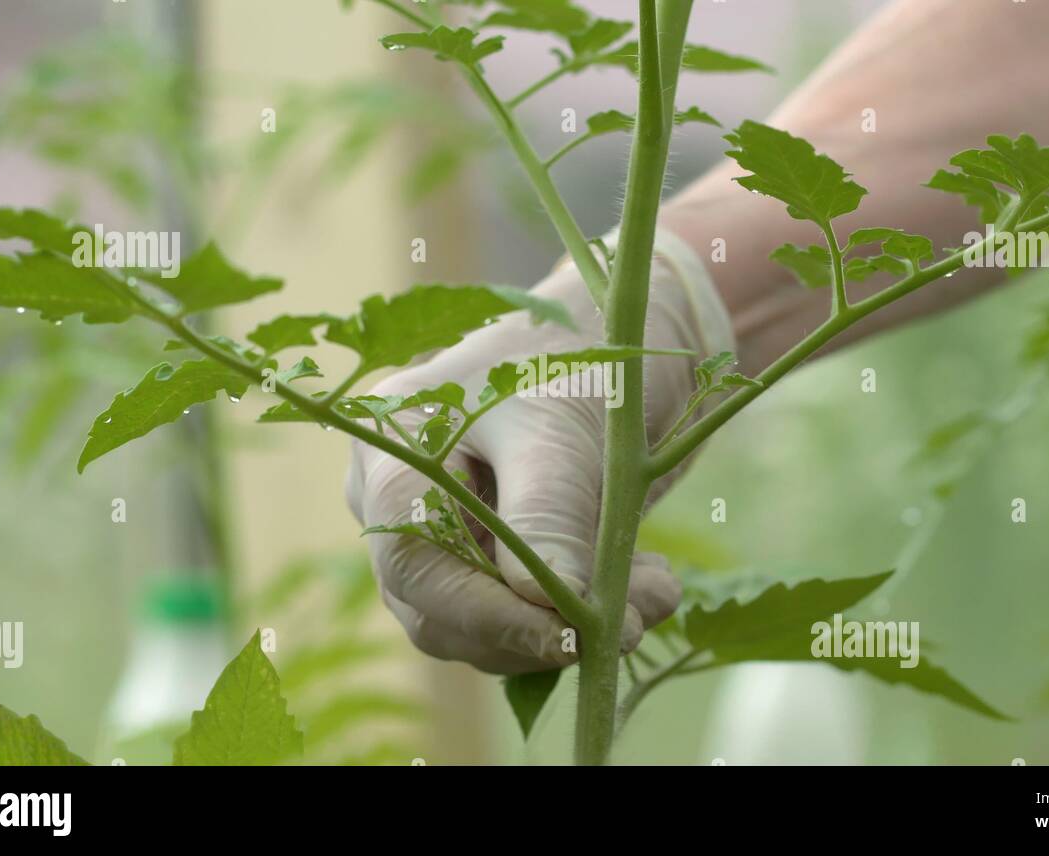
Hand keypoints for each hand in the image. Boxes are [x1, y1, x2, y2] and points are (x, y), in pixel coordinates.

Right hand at [345, 230, 733, 672]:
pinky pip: (523, 614)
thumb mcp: (564, 433)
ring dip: (572, 626)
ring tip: (655, 591)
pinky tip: (648, 581)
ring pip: (485, 626)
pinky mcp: (495, 551)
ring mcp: (446, 530)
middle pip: (441, 611)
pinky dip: (585, 611)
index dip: (487, 619)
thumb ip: (549, 519)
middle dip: (539, 629)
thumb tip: (546, 615)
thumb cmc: (583, 358)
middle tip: (635, 620)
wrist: (631, 332)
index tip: (570, 638)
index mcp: (392, 458)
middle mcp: (402, 502)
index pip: (415, 570)